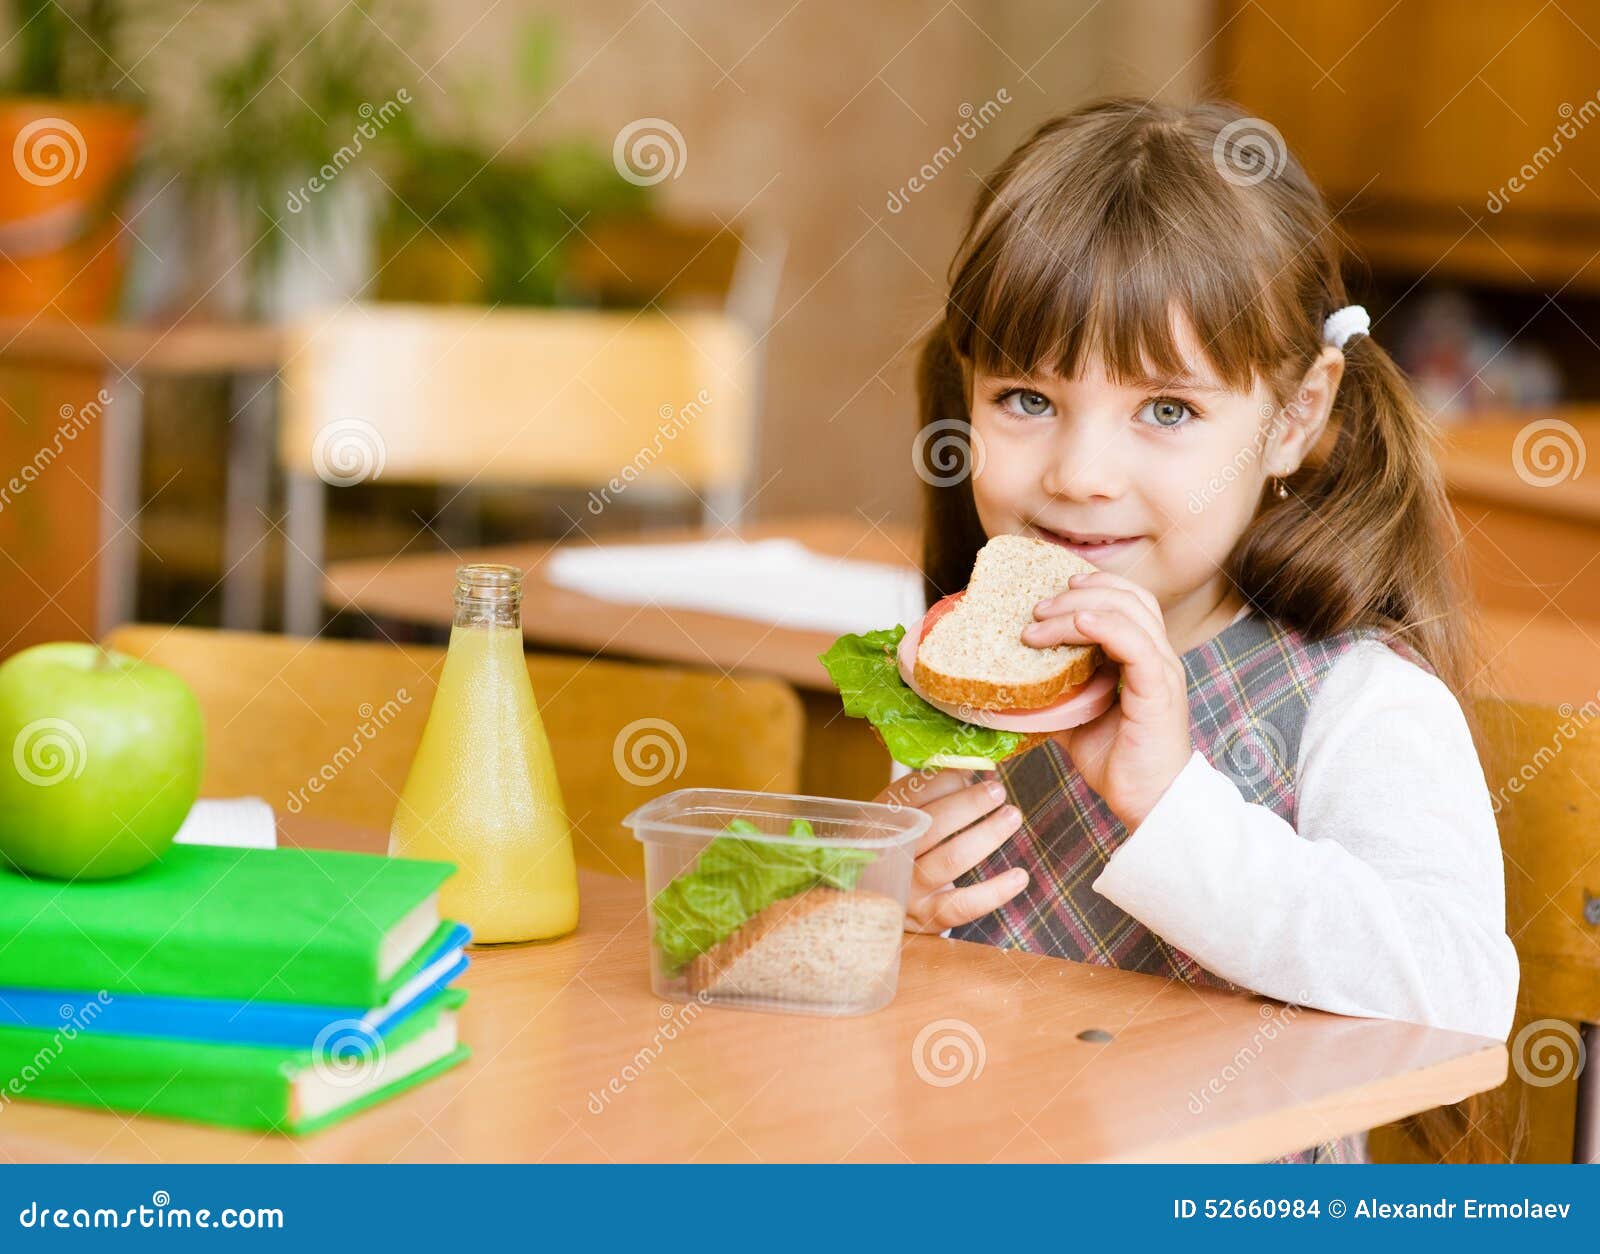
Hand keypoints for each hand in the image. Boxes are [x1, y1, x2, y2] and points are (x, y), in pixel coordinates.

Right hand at [873, 768, 1027, 932]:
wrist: (873, 903)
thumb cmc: (901, 847)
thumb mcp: (905, 819)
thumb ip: (934, 793)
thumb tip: (981, 769)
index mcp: (881, 823)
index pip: (910, 796)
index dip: (943, 781)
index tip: (970, 772)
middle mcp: (891, 855)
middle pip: (932, 825)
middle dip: (969, 804)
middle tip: (997, 791)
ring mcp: (908, 888)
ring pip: (950, 860)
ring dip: (987, 835)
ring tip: (1012, 815)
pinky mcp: (928, 916)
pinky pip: (964, 905)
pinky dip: (994, 891)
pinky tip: (1019, 876)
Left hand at [1020, 569, 1191, 827]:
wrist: (1147, 801)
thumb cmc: (1117, 762)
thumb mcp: (1074, 719)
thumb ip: (1053, 694)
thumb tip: (1008, 686)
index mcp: (1142, 657)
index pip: (1127, 600)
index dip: (1094, 585)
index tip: (1054, 590)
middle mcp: (1156, 656)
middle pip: (1127, 597)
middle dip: (1077, 593)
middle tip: (1037, 609)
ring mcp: (1161, 670)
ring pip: (1128, 612)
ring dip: (1079, 607)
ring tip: (1041, 619)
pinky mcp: (1158, 689)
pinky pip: (1136, 644)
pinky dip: (1105, 626)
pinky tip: (1077, 625)